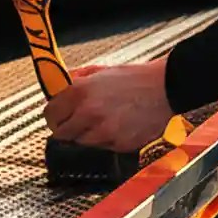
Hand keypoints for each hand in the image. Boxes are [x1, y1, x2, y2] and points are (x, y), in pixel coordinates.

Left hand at [42, 57, 174, 152]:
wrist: (166, 88)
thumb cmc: (136, 78)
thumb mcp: (101, 70)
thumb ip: (77, 79)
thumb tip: (60, 85)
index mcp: (81, 92)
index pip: (50, 113)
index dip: (52, 115)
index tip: (56, 115)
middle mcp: (89, 114)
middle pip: (61, 133)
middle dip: (64, 128)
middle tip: (72, 123)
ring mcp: (104, 132)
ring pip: (80, 142)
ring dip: (84, 135)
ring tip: (98, 123)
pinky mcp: (119, 144)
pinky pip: (102, 147)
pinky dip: (104, 140)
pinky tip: (115, 127)